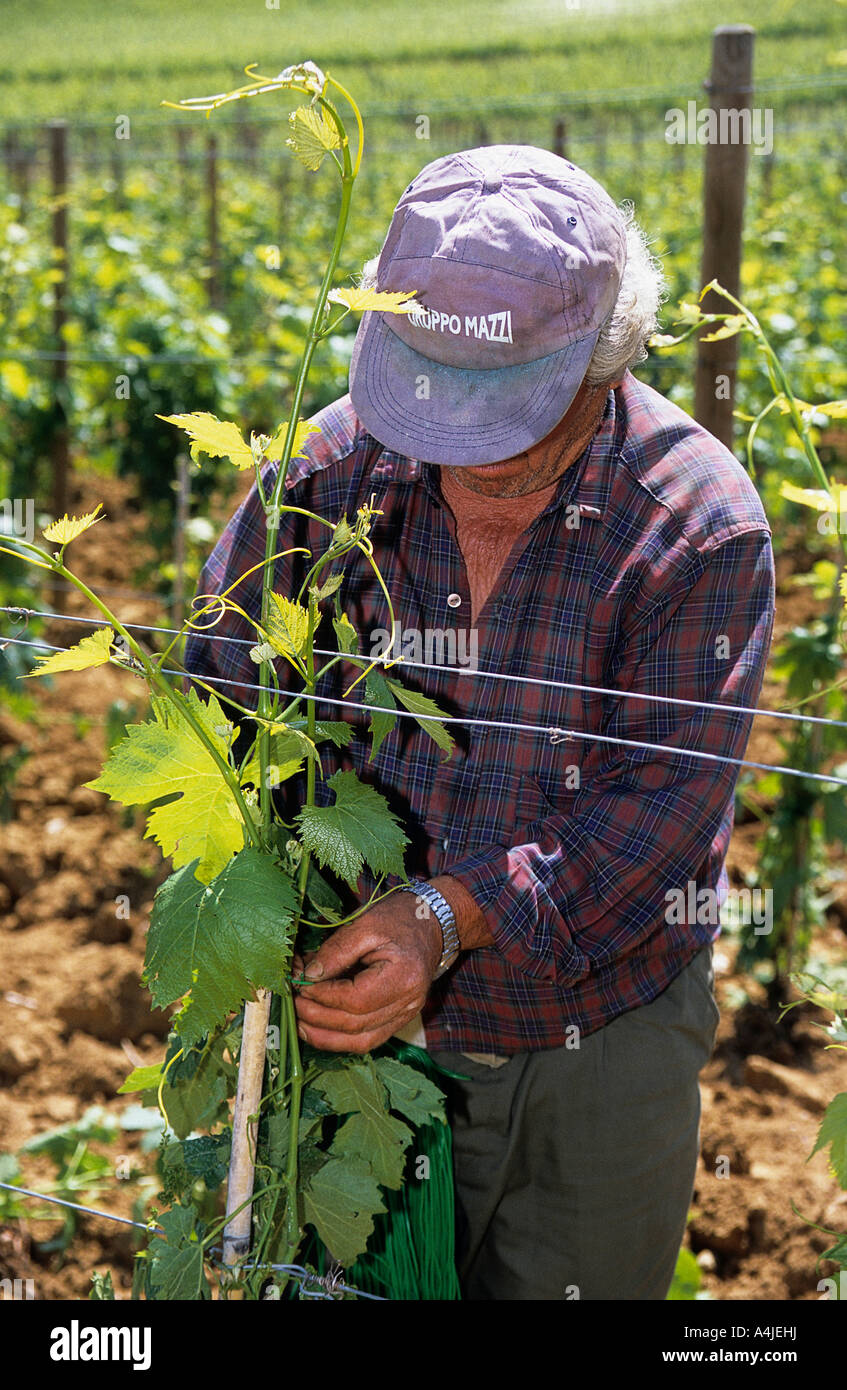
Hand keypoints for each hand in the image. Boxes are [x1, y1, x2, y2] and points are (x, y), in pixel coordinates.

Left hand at [291, 890, 442, 1053]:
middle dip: (317, 1017)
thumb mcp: (366, 924)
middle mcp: (408, 1002)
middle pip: (355, 1024)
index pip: (355, 999)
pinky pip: (369, 1040)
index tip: (298, 984)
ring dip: (325, 1037)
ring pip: (361, 1041)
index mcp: (403, 976)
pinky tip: (320, 1031)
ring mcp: (406, 1014)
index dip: (322, 996)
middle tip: (292, 1002)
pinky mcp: (400, 1018)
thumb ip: (336, 950)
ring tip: (298, 1024)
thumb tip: (308, 975)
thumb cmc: (399, 918)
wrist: (431, 922)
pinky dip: (342, 1040)